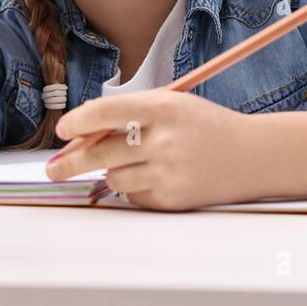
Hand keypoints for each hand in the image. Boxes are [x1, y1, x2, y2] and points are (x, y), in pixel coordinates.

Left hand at [45, 91, 261, 210]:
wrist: (253, 156)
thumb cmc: (206, 126)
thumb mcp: (172, 106)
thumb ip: (130, 115)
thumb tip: (81, 136)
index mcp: (164, 107)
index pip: (107, 111)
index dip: (78, 121)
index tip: (63, 129)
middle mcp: (164, 140)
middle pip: (100, 153)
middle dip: (70, 162)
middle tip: (53, 168)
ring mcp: (168, 173)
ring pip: (113, 177)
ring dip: (113, 170)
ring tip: (137, 161)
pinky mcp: (171, 199)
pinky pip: (133, 195)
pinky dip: (136, 186)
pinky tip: (158, 175)